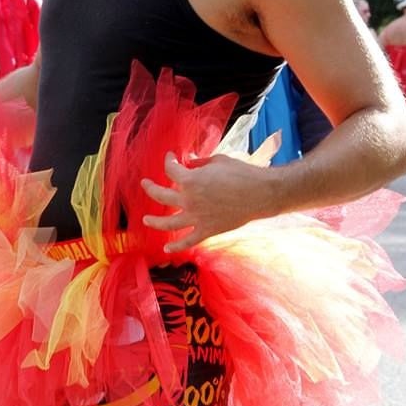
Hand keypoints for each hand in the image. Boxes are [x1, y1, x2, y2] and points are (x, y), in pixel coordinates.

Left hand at [141, 152, 274, 252]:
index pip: (171, 170)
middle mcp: (188, 200)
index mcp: (190, 180)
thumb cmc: (240, 173)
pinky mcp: (207, 230)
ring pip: (168, 222)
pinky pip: (188, 240)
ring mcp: (196, 217)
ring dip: (155, 221)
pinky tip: (167, 248)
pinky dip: (177, 245)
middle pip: (161, 195)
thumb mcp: (217, 161)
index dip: (169, 161)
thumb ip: (199, 163)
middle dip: (150, 188)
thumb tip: (189, 162)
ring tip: (145, 219)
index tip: (172, 157)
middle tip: (145, 184)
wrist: (260, 194)